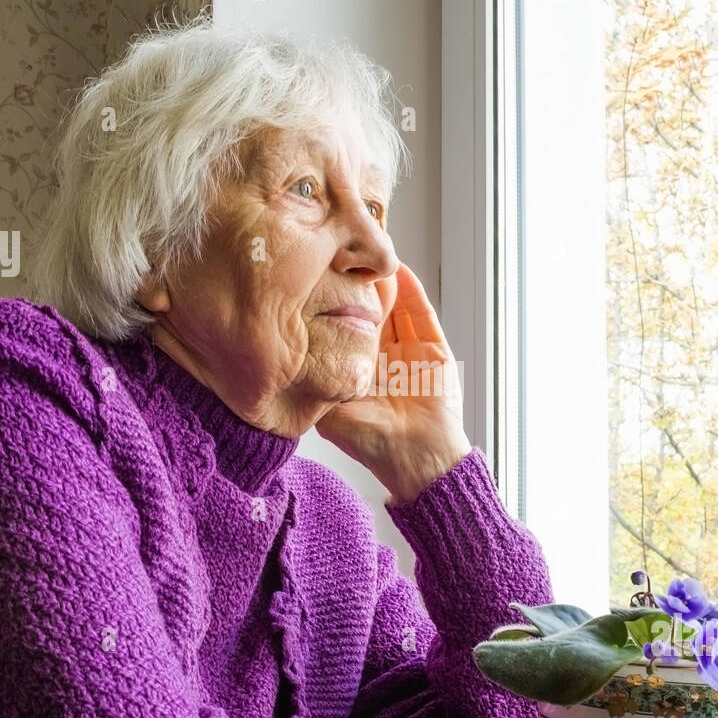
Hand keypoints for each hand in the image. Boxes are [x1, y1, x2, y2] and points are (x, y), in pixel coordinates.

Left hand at [316, 263, 470, 502]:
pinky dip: (412, 291)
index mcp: (359, 371)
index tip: (316, 283)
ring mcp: (410, 351)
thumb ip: (312, 388)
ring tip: (367, 258)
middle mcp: (383, 358)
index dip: (332, 307)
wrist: (417, 459)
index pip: (343, 329)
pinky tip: (399, 270)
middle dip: (356, 288)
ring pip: (395, 307)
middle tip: (341, 260)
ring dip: (382, 283)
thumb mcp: (330, 414)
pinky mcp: (434, 349)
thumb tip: (283, 364)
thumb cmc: (373, 443)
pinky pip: (422, 314)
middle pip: (369, 312)